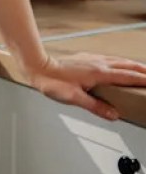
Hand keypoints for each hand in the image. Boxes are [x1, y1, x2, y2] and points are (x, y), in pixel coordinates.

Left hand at [25, 52, 145, 119]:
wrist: (38, 66)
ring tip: (142, 69)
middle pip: (126, 65)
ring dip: (132, 64)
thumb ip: (95, 106)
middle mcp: (97, 63)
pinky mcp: (85, 58)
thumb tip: (114, 115)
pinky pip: (108, 59)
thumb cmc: (53, 82)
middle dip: (142, 69)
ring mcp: (91, 59)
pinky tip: (117, 64)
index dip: (142, 79)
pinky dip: (120, 62)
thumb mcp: (74, 98)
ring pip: (118, 60)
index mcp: (98, 73)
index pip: (126, 76)